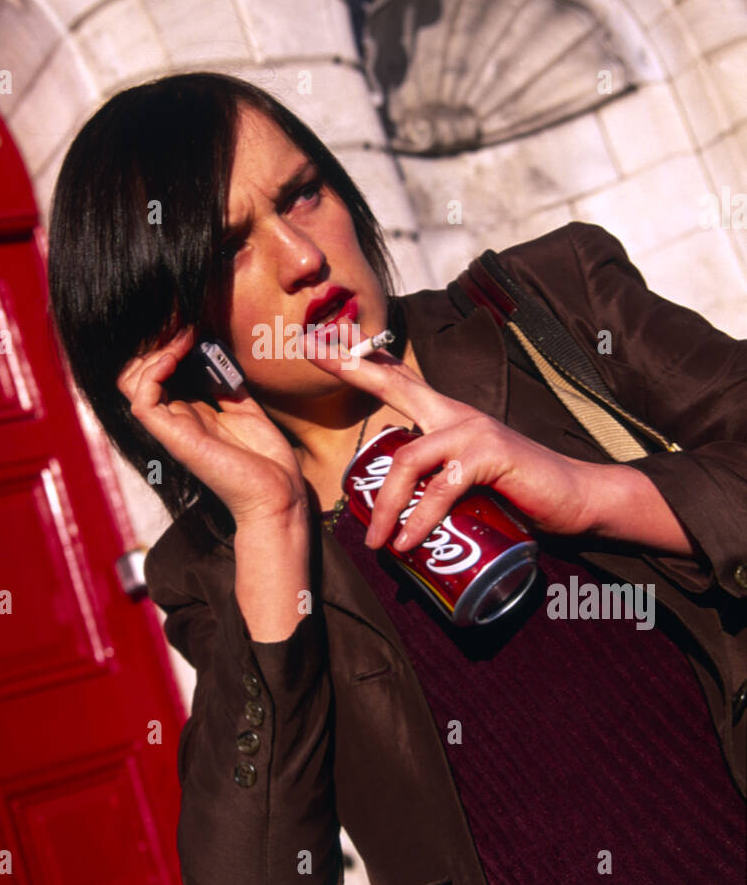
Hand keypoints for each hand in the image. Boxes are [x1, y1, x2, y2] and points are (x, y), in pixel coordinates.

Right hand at [116, 325, 308, 525]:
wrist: (279, 494)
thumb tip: (213, 357)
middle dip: (155, 344)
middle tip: (182, 329)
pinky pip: (142, 400)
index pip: (154, 374)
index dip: (164, 347)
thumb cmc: (267, 460)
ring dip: (153, 354)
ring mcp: (172, 429)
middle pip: (136, 374)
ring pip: (130, 384)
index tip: (188, 327)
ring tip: (180, 341)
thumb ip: (225, 385)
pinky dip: (154, 372)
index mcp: (189, 414)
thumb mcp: (245, 409)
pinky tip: (176, 358)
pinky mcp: (174, 438)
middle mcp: (174, 420)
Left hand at [306, 335, 598, 549]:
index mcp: (448, 416)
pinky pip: (442, 490)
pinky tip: (407, 543)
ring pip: (409, 460)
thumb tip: (392, 512)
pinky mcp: (491, 458)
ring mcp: (473, 432)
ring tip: (375, 542)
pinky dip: (420, 520)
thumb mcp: (466, 482)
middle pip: (394, 385)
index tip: (319, 341)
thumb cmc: (518, 492)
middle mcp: (456, 414)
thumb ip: (433, 483)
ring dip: (385, 506)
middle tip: (310, 350)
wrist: (576, 499)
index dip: (359, 360)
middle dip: (351, 367)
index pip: (398, 380)